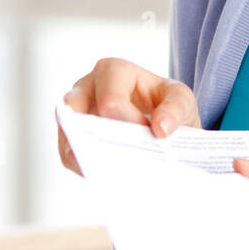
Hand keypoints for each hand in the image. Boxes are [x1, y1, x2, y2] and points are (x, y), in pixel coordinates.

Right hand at [57, 57, 199, 177]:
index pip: (111, 100)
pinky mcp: (71, 134)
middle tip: (123, 163)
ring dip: (86, 156)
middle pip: (76, 112)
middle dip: (98, 139)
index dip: (126, 125)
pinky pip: (67, 152)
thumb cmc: (167, 103)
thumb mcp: (181, 100)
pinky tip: (104, 179)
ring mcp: (75, 111)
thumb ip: (176, 109)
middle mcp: (87, 86)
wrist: (161, 118)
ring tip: (111, 177)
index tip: (148, 140)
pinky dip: (82, 167)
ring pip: (68, 134)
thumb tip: (160, 129)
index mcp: (114, 71)